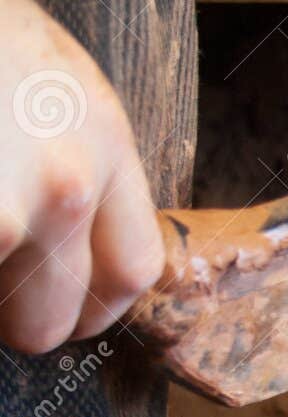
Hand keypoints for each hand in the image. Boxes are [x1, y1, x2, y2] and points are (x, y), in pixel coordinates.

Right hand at [0, 0, 162, 353]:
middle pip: (57, 318)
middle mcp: (65, 184)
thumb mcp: (57, 84)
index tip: (69, 312)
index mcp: (104, 145)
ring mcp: (0, 212)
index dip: (97, 307)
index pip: (133, 272)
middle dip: (19, 319)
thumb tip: (82, 251)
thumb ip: (85, 165)